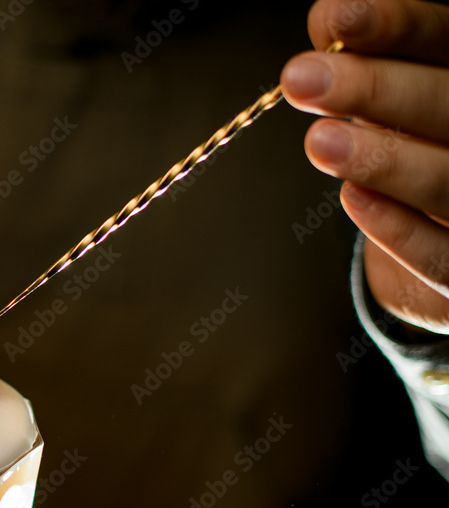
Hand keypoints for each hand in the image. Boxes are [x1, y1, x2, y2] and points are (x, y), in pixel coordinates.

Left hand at [282, 0, 448, 334]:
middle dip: (378, 88)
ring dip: (385, 159)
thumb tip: (330, 17)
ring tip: (319, 140)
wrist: (442, 231)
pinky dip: (398, 229)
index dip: (397, 25)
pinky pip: (444, 256)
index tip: (333, 18)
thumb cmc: (414, 141)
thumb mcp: (391, 92)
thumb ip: (367, 53)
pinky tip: (353, 199)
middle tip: (301, 78)